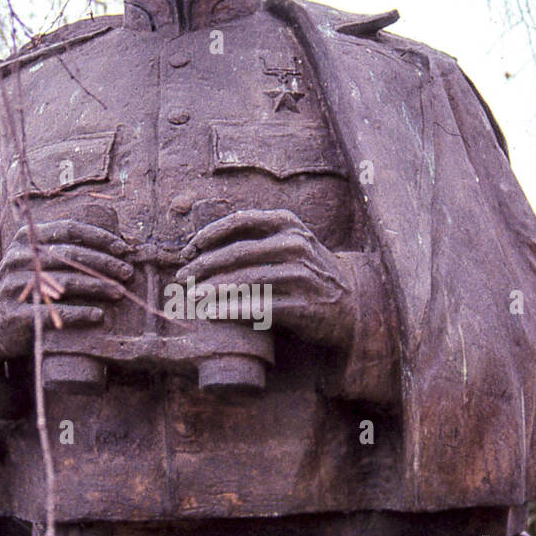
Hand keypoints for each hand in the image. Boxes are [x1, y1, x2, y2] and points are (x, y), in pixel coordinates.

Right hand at [0, 219, 133, 359]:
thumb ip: (59, 249)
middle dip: (105, 263)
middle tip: (128, 273)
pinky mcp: (16, 315)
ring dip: (98, 287)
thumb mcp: (30, 260)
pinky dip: (80, 314)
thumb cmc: (19, 287)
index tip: (123, 248)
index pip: (70, 229)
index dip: (100, 237)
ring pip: (66, 283)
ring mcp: (15, 287)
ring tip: (120, 293)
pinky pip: (54, 312)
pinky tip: (99, 316)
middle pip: (71, 255)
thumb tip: (113, 246)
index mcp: (27, 240)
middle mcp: (19, 259)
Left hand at [177, 209, 354, 348]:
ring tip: (192, 296)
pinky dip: (233, 310)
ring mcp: (301, 275)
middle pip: (237, 253)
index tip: (188, 250)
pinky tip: (213, 313)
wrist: (353, 299)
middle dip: (204, 266)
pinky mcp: (304, 306)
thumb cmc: (309, 270)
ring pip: (246, 279)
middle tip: (183, 277)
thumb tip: (203, 246)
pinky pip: (260, 307)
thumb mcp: (290, 241)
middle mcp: (294, 245)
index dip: (208, 235)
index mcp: (287, 223)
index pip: (239, 222)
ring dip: (213, 289)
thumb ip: (256, 237)